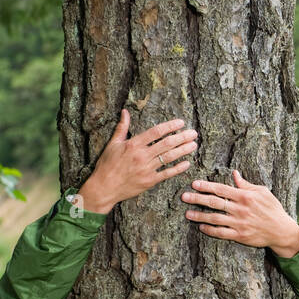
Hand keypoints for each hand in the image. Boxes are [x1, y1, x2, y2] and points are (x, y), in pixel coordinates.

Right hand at [78, 109, 196, 213]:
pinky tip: (187, 163)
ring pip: (169, 157)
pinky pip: (167, 173)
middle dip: (182, 137)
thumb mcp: (113, 144)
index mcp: (133, 144)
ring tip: (194, 145)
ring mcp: (146, 169)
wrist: (104, 187)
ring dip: (183, 150)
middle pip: (166, 143)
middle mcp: (141, 156)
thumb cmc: (107, 165)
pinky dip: (178, 168)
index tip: (181, 122)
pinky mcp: (149, 181)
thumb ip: (122, 127)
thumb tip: (125, 111)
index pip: (156, 132)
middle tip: (194, 133)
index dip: (170, 126)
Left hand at [182, 170, 298, 257]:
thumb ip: (246, 184)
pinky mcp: (240, 235)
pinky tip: (201, 227)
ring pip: (214, 218)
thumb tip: (234, 174)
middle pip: (214, 202)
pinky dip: (210, 230)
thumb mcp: (262, 192)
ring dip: (199, 216)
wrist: (281, 230)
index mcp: (245, 196)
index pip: (221, 189)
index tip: (194, 184)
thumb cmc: (272, 209)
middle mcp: (240, 209)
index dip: (206, 186)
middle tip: (184, 197)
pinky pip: (221, 232)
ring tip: (187, 213)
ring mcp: (239, 223)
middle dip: (197, 199)